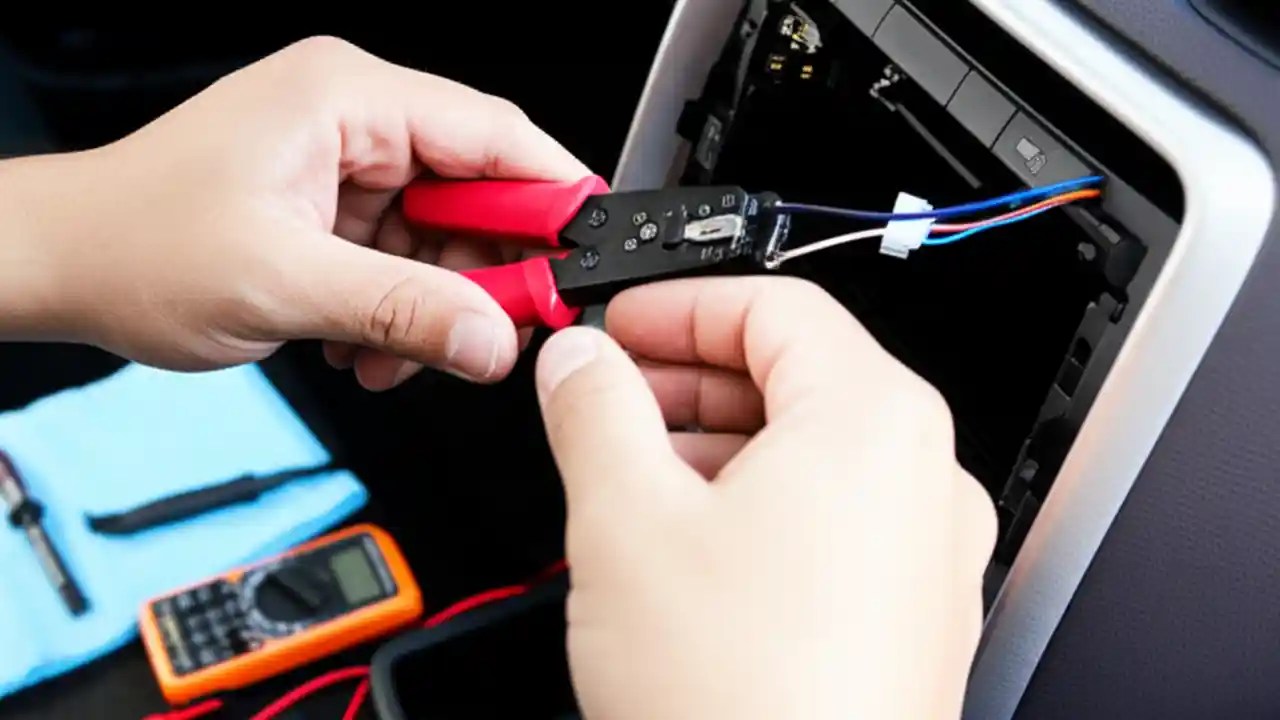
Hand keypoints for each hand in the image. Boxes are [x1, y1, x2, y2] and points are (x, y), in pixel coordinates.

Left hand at [0, 36, 586, 387]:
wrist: (63, 267)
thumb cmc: (136, 243)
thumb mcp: (284, 284)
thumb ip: (404, 312)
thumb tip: (496, 337)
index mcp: (346, 99)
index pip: (493, 135)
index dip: (550, 198)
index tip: (584, 259)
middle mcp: (353, 122)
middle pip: (477, 193)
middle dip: (488, 273)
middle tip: (500, 332)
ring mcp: (344, 168)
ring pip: (444, 240)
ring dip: (436, 307)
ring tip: (397, 356)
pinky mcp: (333, 212)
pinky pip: (404, 263)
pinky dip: (400, 313)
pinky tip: (368, 350)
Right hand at [535, 277, 995, 719]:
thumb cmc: (742, 698)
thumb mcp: (625, 519)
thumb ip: (594, 409)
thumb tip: (579, 363)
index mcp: (873, 423)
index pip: (776, 308)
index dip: (681, 306)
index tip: (620, 326)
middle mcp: (923, 479)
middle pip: (797, 378)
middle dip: (689, 379)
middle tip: (610, 398)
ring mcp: (926, 552)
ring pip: (811, 455)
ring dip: (716, 447)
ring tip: (634, 477)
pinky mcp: (910, 614)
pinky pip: (831, 521)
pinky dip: (757, 508)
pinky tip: (689, 547)